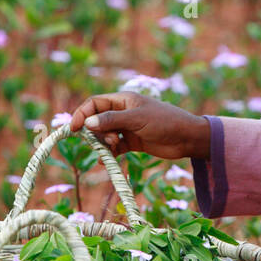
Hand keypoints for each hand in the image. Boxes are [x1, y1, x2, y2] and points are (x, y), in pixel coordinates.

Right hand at [67, 92, 210, 160]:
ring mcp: (127, 128)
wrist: (187, 138)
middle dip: (95, 132)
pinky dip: (109, 153)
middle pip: (97, 120)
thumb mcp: (137, 119)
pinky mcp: (132, 142)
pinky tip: (107, 160)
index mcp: (123, 100)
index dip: (81, 114)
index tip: (73, 129)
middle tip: (105, 141)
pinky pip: (114, 147)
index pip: (95, 103)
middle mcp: (123, 112)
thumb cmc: (165, 122)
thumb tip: (87, 123)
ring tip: (114, 147)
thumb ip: (112, 120)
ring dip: (103, 143)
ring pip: (104, 135)